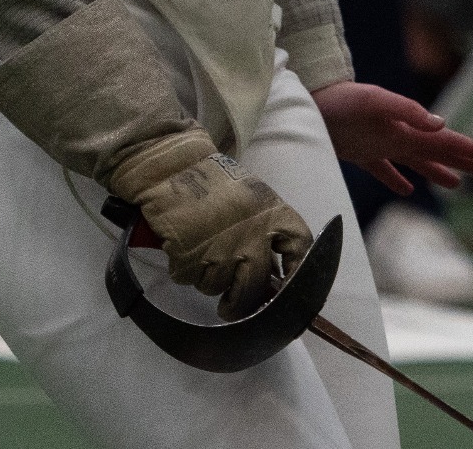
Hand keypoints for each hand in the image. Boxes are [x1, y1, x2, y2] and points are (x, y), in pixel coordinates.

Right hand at [118, 137, 314, 320]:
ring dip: (207, 280)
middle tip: (230, 306)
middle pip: (254, 287)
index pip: (299, 251)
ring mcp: (220, 248)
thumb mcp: (253, 199)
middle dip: (241, 303)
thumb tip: (273, 279)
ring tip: (201, 255)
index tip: (284, 293)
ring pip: (216, 287)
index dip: (296, 276)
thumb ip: (266, 234)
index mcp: (272, 215)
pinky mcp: (188, 255)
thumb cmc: (214, 182)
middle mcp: (251, 235)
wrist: (173, 164)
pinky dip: (184, 271)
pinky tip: (183, 249)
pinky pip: (189, 279)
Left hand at [311, 81, 472, 195]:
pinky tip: (407, 189)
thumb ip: (407, 111)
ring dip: (437, 172)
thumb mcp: (375, 101)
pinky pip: (384, 171)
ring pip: (416, 162)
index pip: (445, 141)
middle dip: (463, 160)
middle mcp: (397, 135)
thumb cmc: (342, 99)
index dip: (469, 150)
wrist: (309, 100)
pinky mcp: (359, 153)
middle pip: (437, 151)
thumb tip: (441, 123)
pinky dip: (397, 180)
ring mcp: (379, 144)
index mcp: (406, 126)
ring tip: (457, 184)